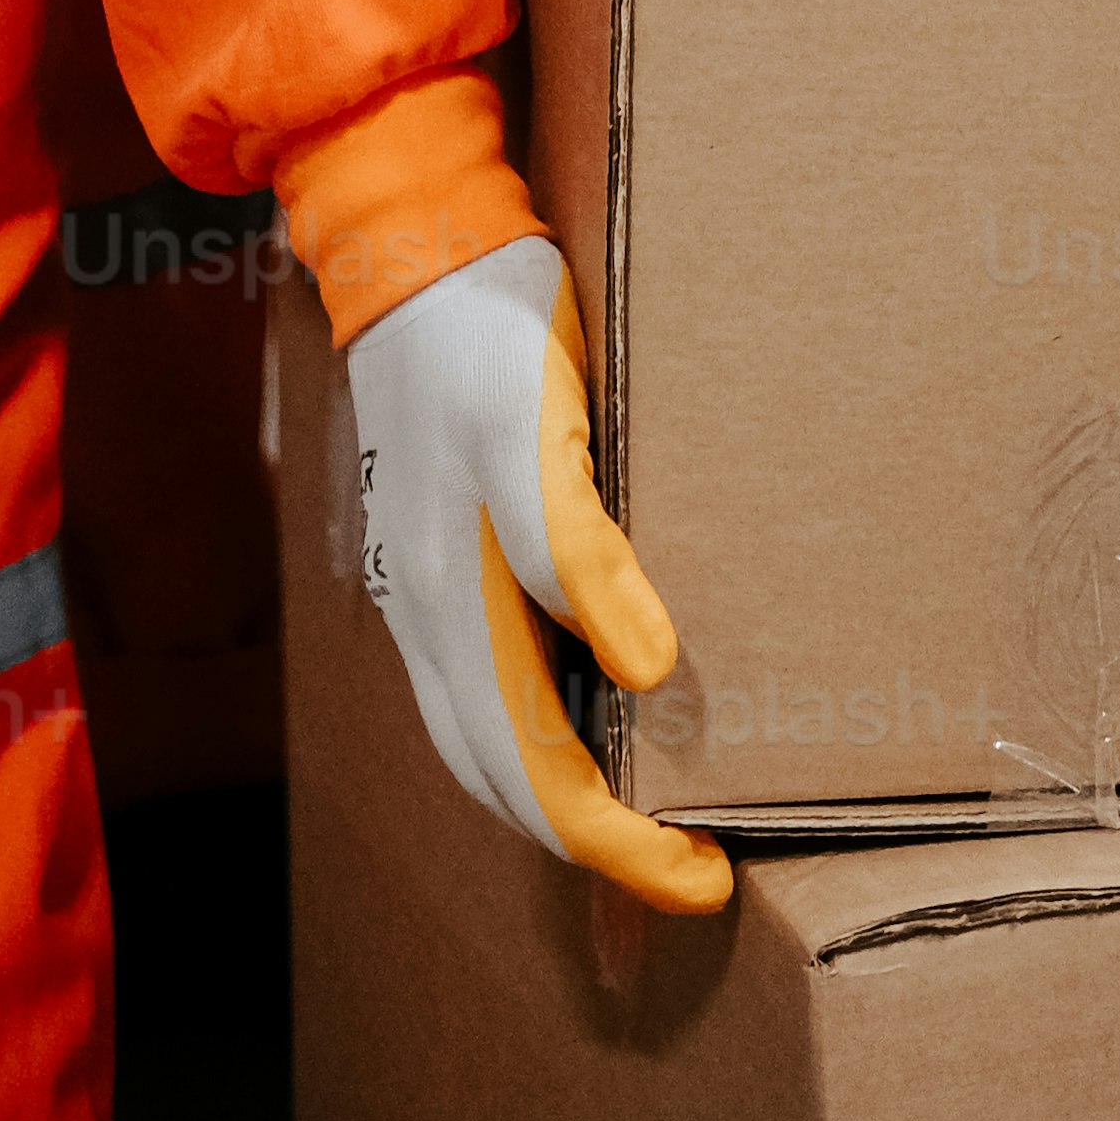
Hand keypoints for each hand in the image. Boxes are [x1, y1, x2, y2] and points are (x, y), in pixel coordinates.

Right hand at [344, 235, 731, 915]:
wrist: (409, 246)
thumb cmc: (483, 329)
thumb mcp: (536, 419)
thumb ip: (578, 545)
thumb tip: (648, 672)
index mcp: (452, 606)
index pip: (539, 779)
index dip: (624, 848)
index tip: (710, 874)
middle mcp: (424, 618)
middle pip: (505, 781)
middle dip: (600, 843)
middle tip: (700, 861)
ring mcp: (418, 590)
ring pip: (483, 743)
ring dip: (563, 797)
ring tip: (657, 806)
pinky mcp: (429, 556)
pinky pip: (477, 686)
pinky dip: (535, 735)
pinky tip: (595, 709)